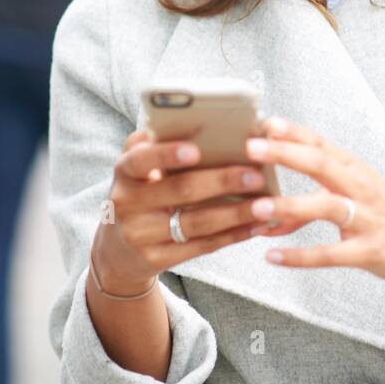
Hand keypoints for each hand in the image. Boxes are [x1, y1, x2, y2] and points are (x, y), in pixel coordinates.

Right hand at [91, 127, 268, 295]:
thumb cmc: (141, 192)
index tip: (197, 149)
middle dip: (222, 181)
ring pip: (196, 222)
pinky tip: (257, 226)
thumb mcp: (138, 168)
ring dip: (236, 213)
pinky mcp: (156, 260)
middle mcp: (127, 204)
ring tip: (267, 204)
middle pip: (180, 191)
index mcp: (124, 172)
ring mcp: (140, 235)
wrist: (117, 249)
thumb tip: (202, 123)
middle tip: (256, 174)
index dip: (167, 154)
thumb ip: (157, 144)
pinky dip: (233, 235)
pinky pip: (201, 246)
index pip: (140, 159)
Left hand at [242, 116, 384, 288]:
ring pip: (327, 207)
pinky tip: (272, 256)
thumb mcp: (354, 196)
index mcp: (356, 169)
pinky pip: (331, 254)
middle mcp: (361, 188)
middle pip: (321, 165)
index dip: (291, 132)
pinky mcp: (370, 251)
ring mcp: (367, 219)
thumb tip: (267, 208)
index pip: (320, 143)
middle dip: (285, 154)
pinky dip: (301, 256)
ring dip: (290, 205)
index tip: (263, 122)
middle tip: (251, 148)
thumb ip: (310, 199)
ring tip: (257, 208)